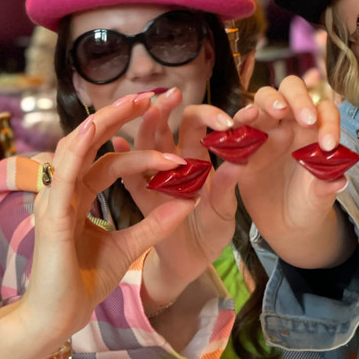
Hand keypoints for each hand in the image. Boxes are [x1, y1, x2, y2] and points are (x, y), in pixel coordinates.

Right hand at [22, 93, 197, 349]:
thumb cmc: (84, 284)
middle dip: (120, 116)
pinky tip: (93, 127)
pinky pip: (64, 173)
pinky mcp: (53, 214)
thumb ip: (154, 224)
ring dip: (105, 122)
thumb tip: (186, 203)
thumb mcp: (129, 247)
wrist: (59, 318)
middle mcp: (63, 191)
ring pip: (77, 148)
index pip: (108, 160)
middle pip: (90, 142)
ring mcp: (55, 199)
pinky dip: (78, 147)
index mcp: (78, 197)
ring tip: (136, 101)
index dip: (138, 147)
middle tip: (154, 95)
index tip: (172, 144)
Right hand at [115, 88, 240, 306]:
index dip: (209, 116)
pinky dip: (121, 159)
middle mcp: (172, 163)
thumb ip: (227, 188)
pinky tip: (117, 144)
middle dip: (165, 108)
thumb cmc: (210, 233)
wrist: (191, 264)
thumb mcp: (225, 211)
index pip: (197, 124)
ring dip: (144, 127)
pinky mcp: (140, 198)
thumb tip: (241, 161)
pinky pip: (128, 177)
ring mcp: (153, 179)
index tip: (227, 121)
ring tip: (147, 111)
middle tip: (170, 94)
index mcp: (196, 159)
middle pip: (164, 127)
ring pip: (143, 146)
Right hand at [231, 76, 354, 268]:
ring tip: (266, 113)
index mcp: (315, 132)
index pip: (324, 111)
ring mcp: (266, 130)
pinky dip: (237, 121)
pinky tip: (235, 127)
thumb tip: (338, 181)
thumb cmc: (307, 205)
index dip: (328, 122)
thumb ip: (325, 187)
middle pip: (292, 91)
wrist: (285, 225)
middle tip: (299, 117)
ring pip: (264, 100)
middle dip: (297, 98)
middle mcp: (291, 124)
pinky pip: (238, 124)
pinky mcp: (243, 143)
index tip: (327, 146)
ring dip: (266, 101)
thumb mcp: (318, 200)